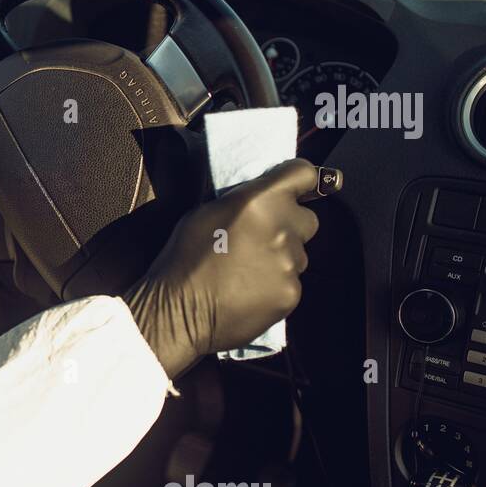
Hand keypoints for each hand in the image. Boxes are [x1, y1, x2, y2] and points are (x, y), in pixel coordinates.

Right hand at [126, 158, 322, 378]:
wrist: (178, 312)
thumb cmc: (183, 259)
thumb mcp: (204, 214)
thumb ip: (242, 202)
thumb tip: (260, 200)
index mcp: (259, 201)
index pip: (303, 174)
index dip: (300, 182)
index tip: (294, 191)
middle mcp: (282, 229)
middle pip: (307, 219)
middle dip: (289, 225)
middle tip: (261, 239)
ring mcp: (290, 264)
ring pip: (299, 255)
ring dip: (281, 258)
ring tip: (248, 272)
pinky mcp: (291, 293)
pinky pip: (291, 283)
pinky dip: (275, 286)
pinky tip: (249, 292)